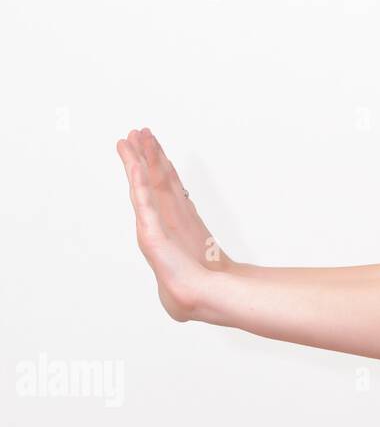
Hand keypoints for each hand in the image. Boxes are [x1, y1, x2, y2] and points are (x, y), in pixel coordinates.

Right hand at [115, 128, 230, 321]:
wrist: (201, 294)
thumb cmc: (198, 279)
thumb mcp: (198, 250)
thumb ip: (194, 238)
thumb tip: (202, 236)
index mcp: (175, 219)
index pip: (165, 183)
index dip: (157, 162)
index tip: (151, 142)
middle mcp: (162, 220)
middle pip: (152, 180)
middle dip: (143, 155)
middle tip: (136, 132)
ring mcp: (153, 227)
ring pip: (144, 186)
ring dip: (136, 162)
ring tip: (129, 141)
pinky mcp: (150, 235)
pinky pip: (144, 203)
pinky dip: (138, 183)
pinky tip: (134, 165)